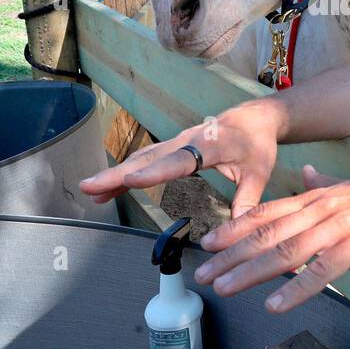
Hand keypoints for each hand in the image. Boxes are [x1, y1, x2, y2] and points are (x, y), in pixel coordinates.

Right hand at [78, 100, 279, 213]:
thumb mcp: (259, 172)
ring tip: (90, 191)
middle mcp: (187, 141)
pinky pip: (146, 160)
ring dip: (116, 174)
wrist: (254, 118)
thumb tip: (240, 231)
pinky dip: (126, 172)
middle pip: (148, 158)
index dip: (154, 172)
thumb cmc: (257, 144)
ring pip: (142, 158)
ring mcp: (177, 143)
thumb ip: (248, 200)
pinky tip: (108, 189)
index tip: (130, 180)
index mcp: (209, 145)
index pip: (179, 161)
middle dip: (118, 173)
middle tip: (90, 186)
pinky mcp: (173, 148)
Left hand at [194, 165, 349, 312]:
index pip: (265, 213)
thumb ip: (321, 183)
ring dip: (251, 271)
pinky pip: (320, 271)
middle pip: (266, 233)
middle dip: (231, 254)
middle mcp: (318, 211)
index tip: (209, 243)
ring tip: (226, 286)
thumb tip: (303, 173)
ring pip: (285, 252)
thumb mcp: (347, 188)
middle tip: (204, 271)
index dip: (234, 228)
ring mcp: (335, 230)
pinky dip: (296, 289)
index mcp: (313, 198)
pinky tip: (275, 304)